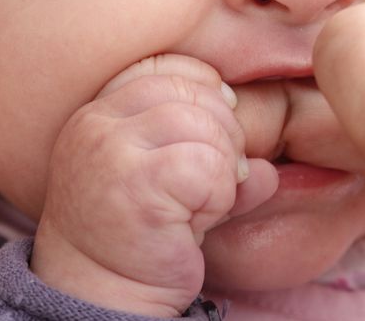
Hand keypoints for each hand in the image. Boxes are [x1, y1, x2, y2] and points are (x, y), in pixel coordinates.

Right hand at [31, 54, 277, 315]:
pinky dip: (218, 196)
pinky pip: (207, 167)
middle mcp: (97, 124)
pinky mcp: (136, 186)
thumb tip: (269, 166)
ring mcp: (111, 152)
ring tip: (203, 204)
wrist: (95, 298)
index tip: (221, 122)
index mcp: (98, 113)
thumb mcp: (165, 182)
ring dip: (222, 169)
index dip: (205, 87)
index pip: (164, 66)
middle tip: (220, 178)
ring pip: (203, 126)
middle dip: (223, 131)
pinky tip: (197, 222)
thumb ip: (210, 155)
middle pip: (190, 91)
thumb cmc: (133, 240)